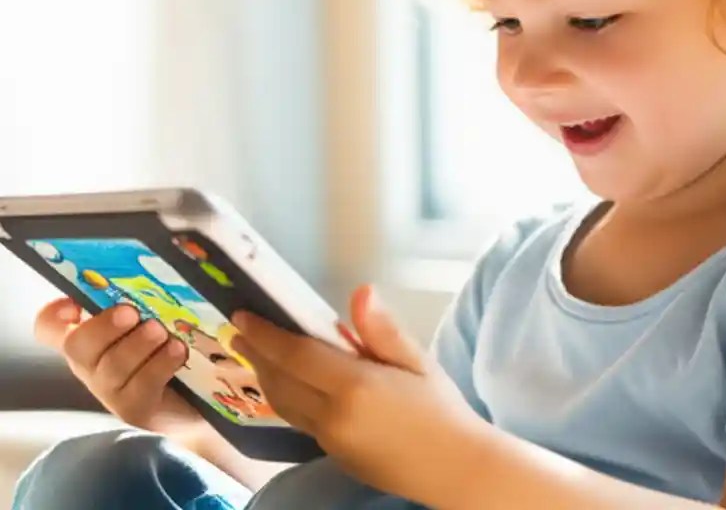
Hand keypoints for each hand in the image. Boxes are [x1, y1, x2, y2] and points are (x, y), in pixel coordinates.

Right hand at [34, 298, 201, 433]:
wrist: (198, 397)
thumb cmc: (170, 346)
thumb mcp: (155, 316)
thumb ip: (145, 297)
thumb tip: (164, 261)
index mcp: (88, 337)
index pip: (50, 328)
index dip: (53, 316)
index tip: (75, 305)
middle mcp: (91, 364)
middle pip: (76, 345)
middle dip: (103, 327)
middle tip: (131, 313)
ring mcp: (110, 390)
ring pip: (111, 366)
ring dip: (138, 345)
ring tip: (162, 332)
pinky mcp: (135, 409)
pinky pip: (141, 386)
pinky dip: (160, 364)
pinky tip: (178, 351)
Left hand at [231, 285, 486, 504]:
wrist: (454, 467)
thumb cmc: (442, 408)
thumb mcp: (419, 361)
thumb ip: (383, 330)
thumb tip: (361, 291)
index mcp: (355, 386)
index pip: (296, 354)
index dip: (266, 334)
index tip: (244, 316)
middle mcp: (334, 415)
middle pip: (280, 380)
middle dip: (255, 354)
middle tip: (238, 331)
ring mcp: (329, 439)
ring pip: (283, 404)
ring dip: (265, 377)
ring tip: (254, 354)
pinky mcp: (332, 455)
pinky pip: (298, 420)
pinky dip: (285, 396)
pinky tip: (288, 384)